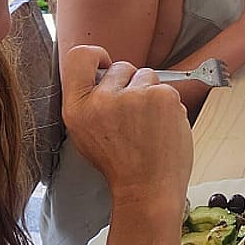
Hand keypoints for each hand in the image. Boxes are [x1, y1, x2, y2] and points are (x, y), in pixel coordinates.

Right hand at [61, 45, 190, 205]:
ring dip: (151, 93)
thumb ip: (92, 100)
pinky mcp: (161, 96)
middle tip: (133, 115)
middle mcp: (101, 98)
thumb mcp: (87, 132)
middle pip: (121, 66)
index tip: (106, 65)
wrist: (147, 188)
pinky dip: (168, 105)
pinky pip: (167, 87)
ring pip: (147, 75)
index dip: (97, 56)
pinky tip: (162, 127)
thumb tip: (106, 71)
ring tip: (147, 124)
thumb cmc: (120, 163)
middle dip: (131, 83)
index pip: (80, 57)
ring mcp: (133, 96)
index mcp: (76, 108)